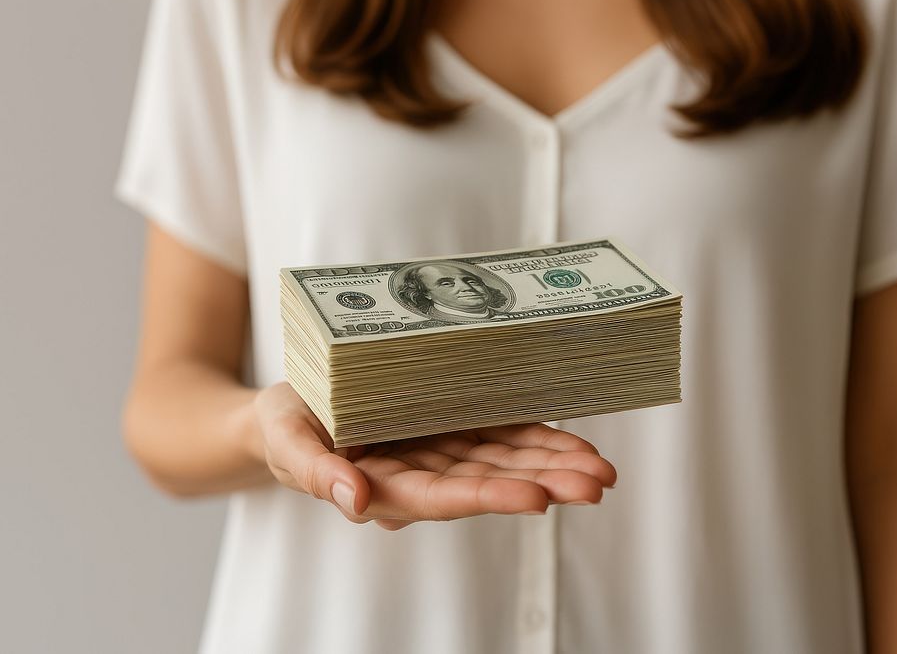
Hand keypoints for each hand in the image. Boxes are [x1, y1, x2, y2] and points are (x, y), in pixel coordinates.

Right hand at [252, 382, 616, 529]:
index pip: (444, 497)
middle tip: (595, 483)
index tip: (537, 498)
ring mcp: (442, 450)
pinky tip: (575, 443)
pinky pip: (501, 434)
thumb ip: (315, 471)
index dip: (491, 497)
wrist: (294, 409)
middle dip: (544, 483)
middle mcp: (423, 474)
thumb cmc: (286, 427)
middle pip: (490, 483)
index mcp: (385, 486)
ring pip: (505, 461)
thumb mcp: (287, 443)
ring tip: (600, 470)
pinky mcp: (453, 426)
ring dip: (553, 464)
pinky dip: (538, 437)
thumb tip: (355, 498)